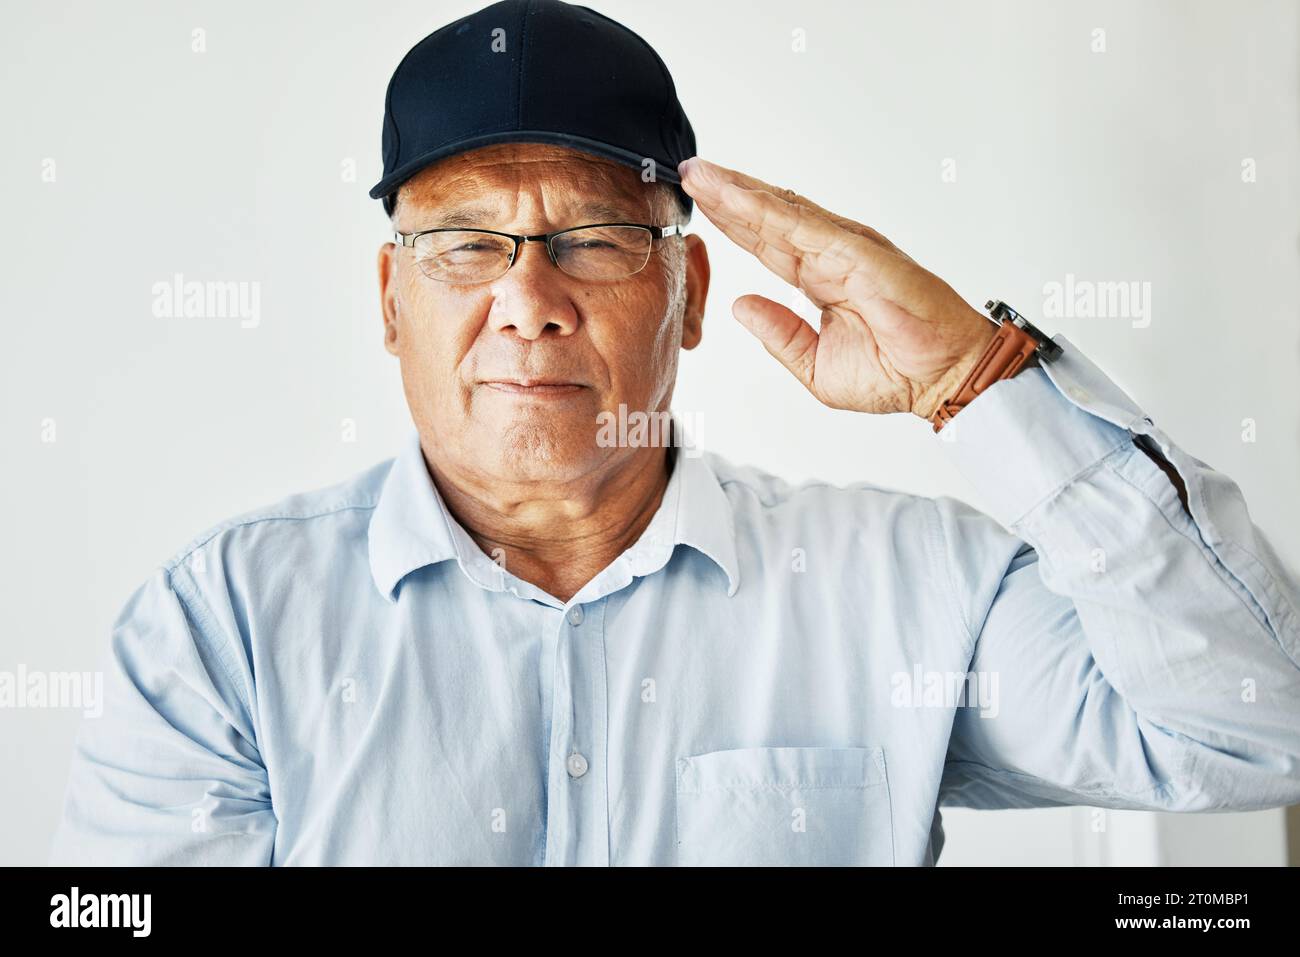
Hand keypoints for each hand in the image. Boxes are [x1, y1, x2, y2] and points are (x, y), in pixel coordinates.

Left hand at [677, 156, 997, 419]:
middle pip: (767, 218)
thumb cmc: (896, 373)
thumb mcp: (816, 365)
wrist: (942, 380)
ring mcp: (844, 249)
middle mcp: (831, 255)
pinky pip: (801, 227)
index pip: (766, 243)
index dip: (731, 221)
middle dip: (726, 195)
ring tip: (700, 173)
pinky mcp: (857, 252)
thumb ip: (779, 335)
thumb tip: (741, 306)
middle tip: (688, 170)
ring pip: (780, 213)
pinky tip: (735, 196)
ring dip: (738, 192)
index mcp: (821, 278)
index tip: (698, 201)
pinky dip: (766, 209)